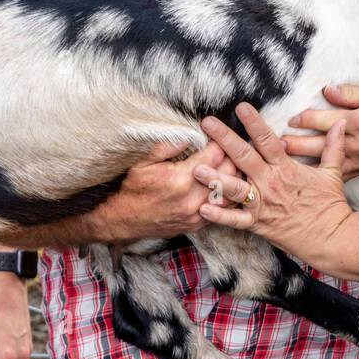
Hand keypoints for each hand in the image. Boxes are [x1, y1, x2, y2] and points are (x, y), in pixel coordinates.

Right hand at [92, 140, 239, 240]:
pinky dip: (228, 194)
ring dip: (234, 176)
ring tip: (231, 164)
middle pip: (228, 172)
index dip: (219, 141)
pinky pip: (224, 208)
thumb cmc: (133, 189)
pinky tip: (227, 183)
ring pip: (231, 191)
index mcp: (180, 179)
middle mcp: (192, 198)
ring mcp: (197, 214)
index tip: (218, 135)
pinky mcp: (199, 224)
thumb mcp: (143, 163)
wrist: (124, 221)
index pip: (215, 154)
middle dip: (231, 156)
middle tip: (228, 147)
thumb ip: (167, 146)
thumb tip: (189, 134)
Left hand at [195, 103, 352, 262]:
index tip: (241, 107)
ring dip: (214, 177)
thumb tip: (341, 123)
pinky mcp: (259, 224)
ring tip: (196, 168)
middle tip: (207, 124)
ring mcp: (263, 204)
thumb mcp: (333, 172)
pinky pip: (235, 220)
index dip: (254, 122)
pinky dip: (219, 215)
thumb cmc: (330, 205)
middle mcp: (270, 183)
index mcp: (286, 168)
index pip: (267, 140)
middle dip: (224, 139)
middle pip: (244, 157)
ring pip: (234, 188)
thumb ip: (333, 146)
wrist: (331, 236)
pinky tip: (203, 208)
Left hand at [286, 84, 358, 177]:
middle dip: (295, 143)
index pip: (326, 120)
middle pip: (319, 144)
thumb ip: (351, 93)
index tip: (291, 119)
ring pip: (323, 163)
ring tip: (279, 161)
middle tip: (275, 143)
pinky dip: (317, 175)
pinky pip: (335, 174)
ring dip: (301, 161)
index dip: (306, 118)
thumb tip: (327, 91)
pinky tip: (301, 177)